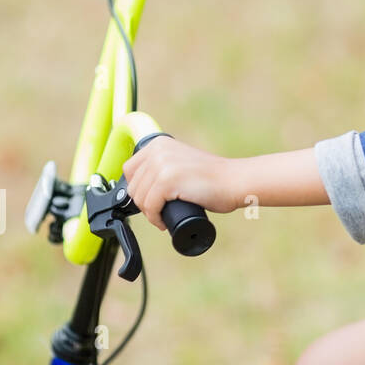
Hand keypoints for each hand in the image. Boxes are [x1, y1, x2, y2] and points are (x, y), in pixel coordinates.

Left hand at [122, 135, 242, 232]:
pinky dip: (155, 219)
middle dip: (144, 203)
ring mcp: (163, 164)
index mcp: (160, 143)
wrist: (235, 181)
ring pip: (140, 198)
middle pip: (133, 186)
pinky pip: (150, 207)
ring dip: (150, 213)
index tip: (150, 198)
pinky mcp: (168, 180)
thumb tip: (136, 187)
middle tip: (161, 209)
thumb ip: (162, 164)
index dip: (138, 188)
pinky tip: (164, 221)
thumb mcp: (180, 161)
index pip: (130, 170)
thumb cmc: (212, 178)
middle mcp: (159, 150)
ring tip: (164, 215)